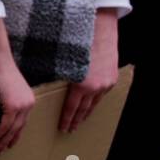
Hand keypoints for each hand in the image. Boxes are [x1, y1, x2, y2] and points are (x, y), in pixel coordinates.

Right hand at [0, 18, 33, 153]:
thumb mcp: (5, 88)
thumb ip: (5, 99)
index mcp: (28, 100)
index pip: (22, 122)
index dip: (15, 135)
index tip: (9, 143)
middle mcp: (28, 104)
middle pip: (19, 129)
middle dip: (9, 141)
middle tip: (0, 150)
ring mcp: (22, 106)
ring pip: (12, 129)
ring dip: (3, 140)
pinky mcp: (13, 106)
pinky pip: (6, 125)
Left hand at [60, 7, 119, 132]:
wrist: (101, 30)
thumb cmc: (78, 42)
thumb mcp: (65, 60)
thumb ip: (59, 74)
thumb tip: (47, 83)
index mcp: (81, 84)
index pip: (72, 107)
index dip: (67, 118)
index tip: (63, 128)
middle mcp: (96, 87)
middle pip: (84, 109)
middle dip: (77, 120)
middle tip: (70, 129)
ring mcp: (106, 83)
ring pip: (95, 103)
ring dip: (87, 113)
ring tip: (80, 121)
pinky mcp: (112, 78)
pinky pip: (103, 94)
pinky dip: (96, 101)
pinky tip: (91, 104)